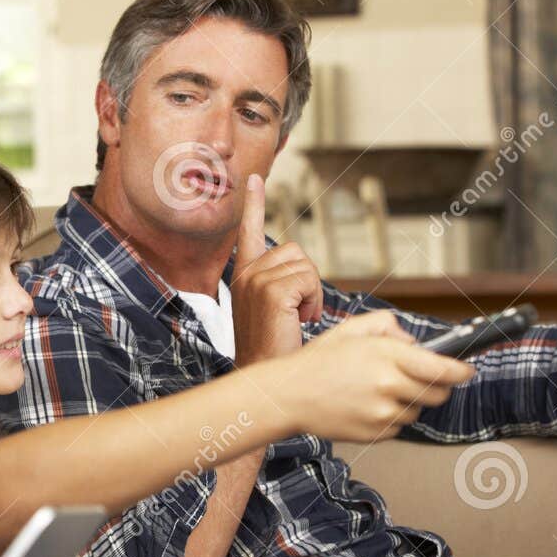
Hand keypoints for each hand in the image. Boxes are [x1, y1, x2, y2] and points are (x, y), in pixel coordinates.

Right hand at [231, 173, 323, 365]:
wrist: (263, 378)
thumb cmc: (274, 348)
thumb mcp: (270, 308)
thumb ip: (279, 283)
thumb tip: (299, 267)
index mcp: (244, 274)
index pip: (249, 230)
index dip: (253, 203)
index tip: (255, 178)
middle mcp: (245, 273)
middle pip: (295, 251)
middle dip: (306, 281)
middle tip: (295, 313)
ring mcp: (255, 280)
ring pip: (305, 266)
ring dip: (311, 293)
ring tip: (295, 319)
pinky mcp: (269, 291)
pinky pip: (308, 281)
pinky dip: (312, 302)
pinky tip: (297, 321)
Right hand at [290, 310, 475, 441]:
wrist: (288, 395)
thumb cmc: (318, 361)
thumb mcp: (352, 329)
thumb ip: (388, 326)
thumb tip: (413, 343)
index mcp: (386, 356)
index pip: (442, 369)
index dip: (461, 371)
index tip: (468, 371)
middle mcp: (388, 386)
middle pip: (437, 394)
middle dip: (437, 387)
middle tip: (422, 379)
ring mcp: (382, 413)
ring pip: (417, 411)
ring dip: (409, 402)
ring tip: (379, 390)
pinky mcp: (374, 434)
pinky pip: (398, 427)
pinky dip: (391, 417)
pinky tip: (367, 405)